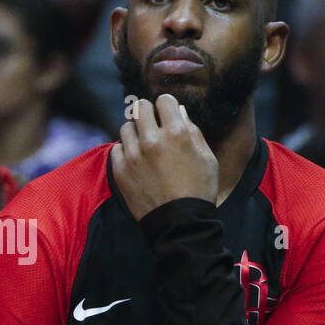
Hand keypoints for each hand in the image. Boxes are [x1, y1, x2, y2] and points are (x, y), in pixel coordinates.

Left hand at [110, 93, 218, 218]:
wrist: (180, 223)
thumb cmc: (199, 190)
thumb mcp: (207, 158)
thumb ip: (193, 131)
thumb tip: (180, 112)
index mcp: (177, 133)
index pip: (164, 100)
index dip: (167, 106)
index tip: (167, 114)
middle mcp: (152, 140)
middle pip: (140, 108)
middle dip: (148, 113)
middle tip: (153, 125)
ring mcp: (133, 155)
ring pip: (126, 127)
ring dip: (135, 132)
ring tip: (144, 145)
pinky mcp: (120, 170)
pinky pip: (116, 148)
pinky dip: (125, 151)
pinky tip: (136, 160)